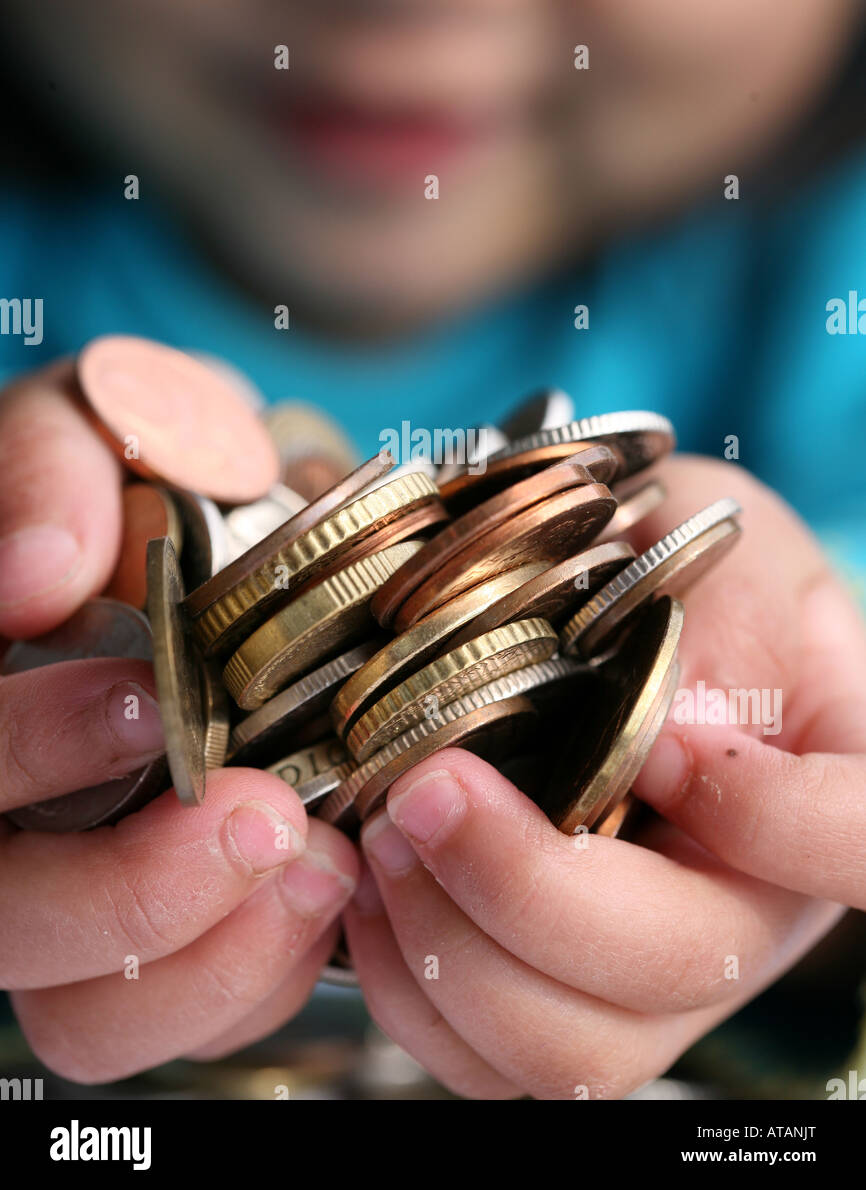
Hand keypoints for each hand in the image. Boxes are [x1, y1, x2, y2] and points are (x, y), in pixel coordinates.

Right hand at [0, 365, 357, 1082]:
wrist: (208, 509)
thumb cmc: (134, 465)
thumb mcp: (87, 422)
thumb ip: (47, 465)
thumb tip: (34, 573)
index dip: (25, 751)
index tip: (142, 697)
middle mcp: (3, 818)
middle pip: (8, 927)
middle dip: (132, 892)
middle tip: (260, 815)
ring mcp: (74, 888)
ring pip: (88, 1011)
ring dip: (210, 959)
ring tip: (316, 863)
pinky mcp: (170, 929)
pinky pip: (192, 1014)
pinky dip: (263, 975)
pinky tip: (326, 885)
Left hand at [344, 456, 860, 1098]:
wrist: (613, 618)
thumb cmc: (688, 583)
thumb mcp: (726, 553)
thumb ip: (731, 616)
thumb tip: (679, 724)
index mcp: (821, 791)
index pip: (856, 847)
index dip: (765, 818)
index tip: (660, 733)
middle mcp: (748, 907)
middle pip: (676, 966)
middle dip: (529, 887)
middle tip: (429, 786)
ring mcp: (650, 974)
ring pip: (573, 1047)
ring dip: (452, 946)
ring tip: (389, 829)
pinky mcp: (552, 1000)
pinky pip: (483, 1060)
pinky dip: (408, 985)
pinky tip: (372, 884)